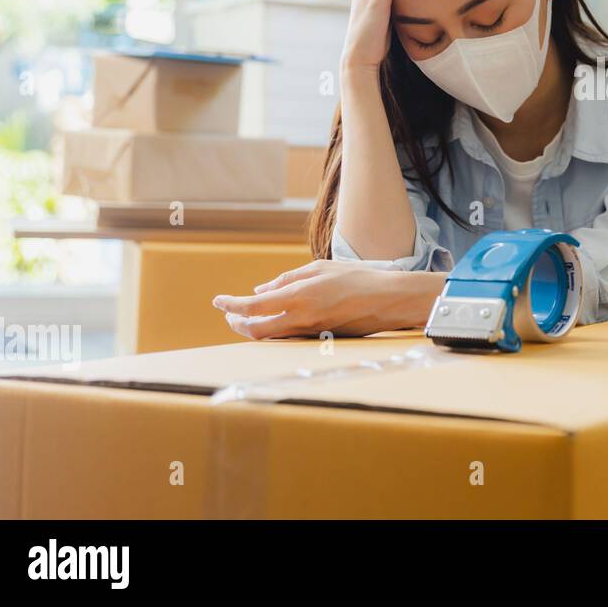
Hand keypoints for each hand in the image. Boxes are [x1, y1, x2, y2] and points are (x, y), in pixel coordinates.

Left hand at [212, 259, 443, 339]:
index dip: (231, 305)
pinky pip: (288, 337)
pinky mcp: (320, 337)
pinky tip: (274, 320)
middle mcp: (301, 319)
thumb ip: (287, 279)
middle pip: (256, 331)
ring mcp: (311, 332)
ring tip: (246, 319)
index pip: (253, 307)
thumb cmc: (358, 278)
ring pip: (271, 337)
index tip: (218, 301)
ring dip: (254, 328)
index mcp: (299, 298)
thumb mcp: (319, 268)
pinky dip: (274, 330)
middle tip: (229, 314)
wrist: (389, 301)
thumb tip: (261, 289)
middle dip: (237, 324)